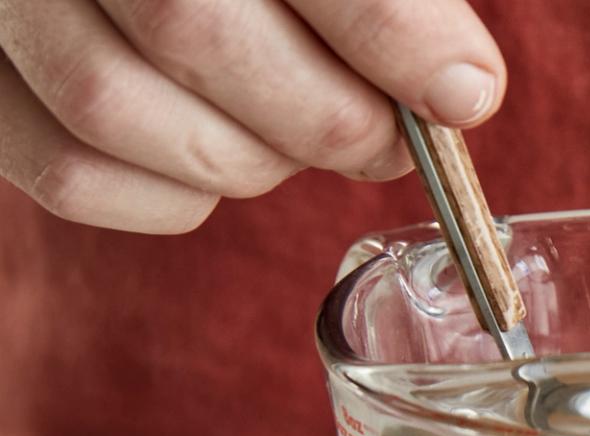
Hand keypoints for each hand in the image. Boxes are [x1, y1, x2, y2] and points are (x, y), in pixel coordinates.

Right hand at [0, 0, 504, 232]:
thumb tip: (457, 85)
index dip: (388, 30)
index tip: (463, 92)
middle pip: (191, 28)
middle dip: (326, 114)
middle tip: (389, 138)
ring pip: (113, 109)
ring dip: (247, 158)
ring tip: (302, 138)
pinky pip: (70, 174)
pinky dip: (172, 196)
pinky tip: (217, 157)